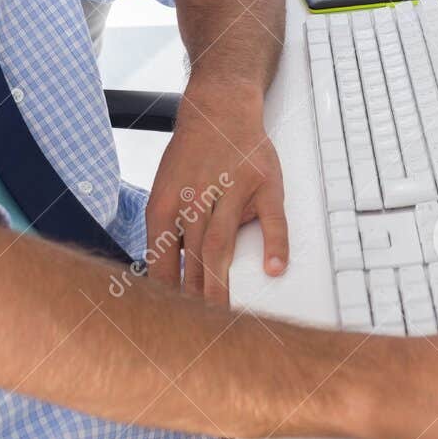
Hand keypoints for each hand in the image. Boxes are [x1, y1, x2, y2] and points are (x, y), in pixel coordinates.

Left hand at [144, 86, 287, 302]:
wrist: (220, 107)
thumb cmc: (192, 154)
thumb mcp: (166, 189)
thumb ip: (166, 232)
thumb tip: (162, 279)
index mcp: (166, 203)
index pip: (163, 258)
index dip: (166, 293)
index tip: (170, 322)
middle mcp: (196, 196)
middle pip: (194, 256)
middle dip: (195, 296)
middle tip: (199, 332)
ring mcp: (232, 187)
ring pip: (223, 242)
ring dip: (222, 281)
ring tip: (224, 315)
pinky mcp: (263, 182)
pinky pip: (272, 217)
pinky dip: (274, 243)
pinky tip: (275, 268)